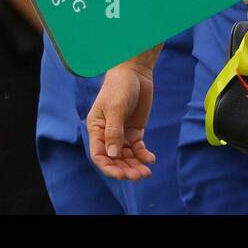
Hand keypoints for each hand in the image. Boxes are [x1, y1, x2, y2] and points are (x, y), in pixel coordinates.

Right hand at [87, 62, 155, 179]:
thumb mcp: (115, 108)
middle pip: (114, 159)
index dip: (108, 167)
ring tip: (146, 172)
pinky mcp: (135, 131)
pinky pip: (138, 148)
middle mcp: (107, 134)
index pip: (99, 155)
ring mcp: (122, 133)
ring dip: (135, 165)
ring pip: (127, 156)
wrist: (135, 71)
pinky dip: (143, 155)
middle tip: (139, 175)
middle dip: (125, 170)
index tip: (121, 175)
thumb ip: (113, 132)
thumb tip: (112, 155)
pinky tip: (151, 159)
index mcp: (96, 129)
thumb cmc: (119, 86)